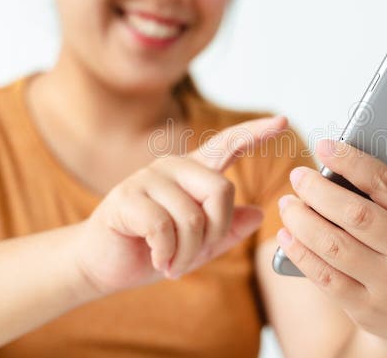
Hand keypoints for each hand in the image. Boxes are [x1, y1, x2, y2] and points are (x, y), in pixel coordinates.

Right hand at [74, 115, 287, 295]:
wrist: (103, 266)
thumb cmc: (152, 250)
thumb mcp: (198, 246)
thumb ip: (227, 230)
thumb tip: (258, 214)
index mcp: (193, 173)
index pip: (228, 145)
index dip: (255, 133)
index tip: (282, 121)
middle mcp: (172, 167)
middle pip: (222, 189)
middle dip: (215, 232)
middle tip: (194, 255)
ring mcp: (148, 179)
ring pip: (192, 216)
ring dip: (187, 253)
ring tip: (172, 263)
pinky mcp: (126, 197)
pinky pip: (164, 228)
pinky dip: (166, 254)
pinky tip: (157, 259)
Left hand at [277, 139, 386, 348]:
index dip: (352, 162)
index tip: (324, 146)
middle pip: (357, 215)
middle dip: (319, 192)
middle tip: (297, 176)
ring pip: (336, 246)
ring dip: (304, 222)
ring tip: (287, 204)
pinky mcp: (367, 307)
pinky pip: (326, 277)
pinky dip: (302, 254)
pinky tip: (286, 236)